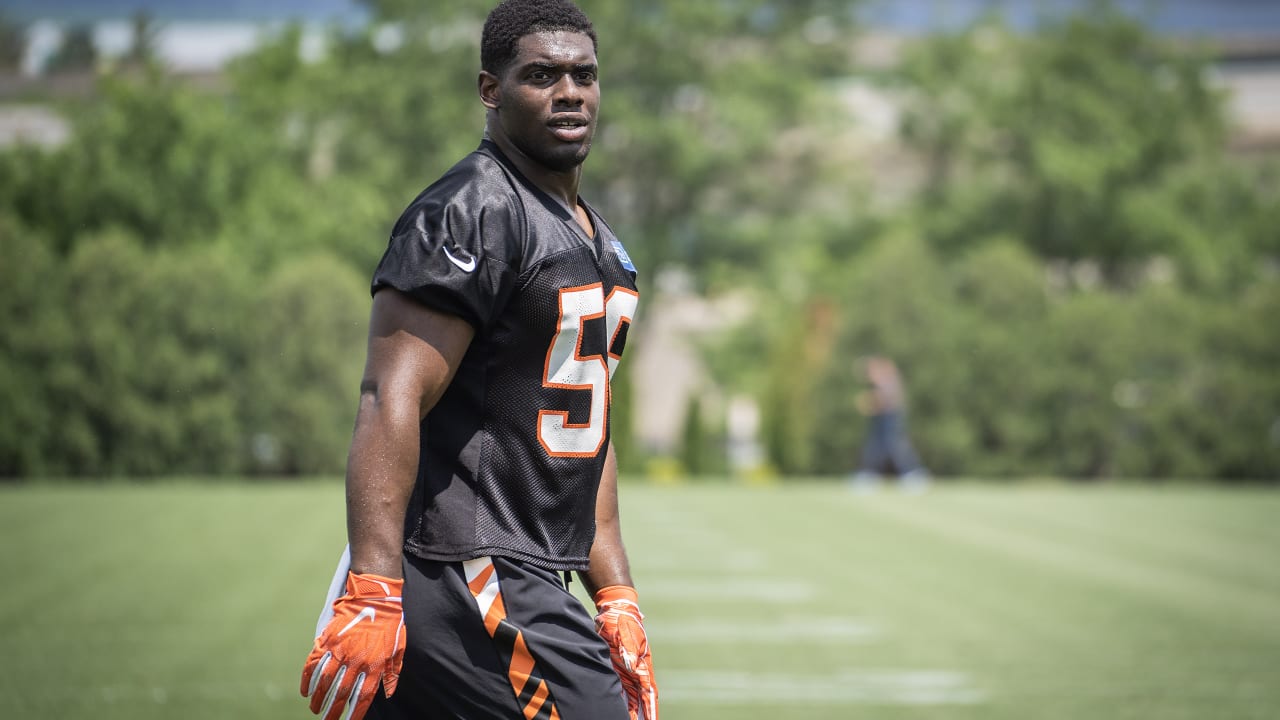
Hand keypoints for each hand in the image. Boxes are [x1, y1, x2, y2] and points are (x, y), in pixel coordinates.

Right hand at [301, 572, 405, 719]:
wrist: (375, 598)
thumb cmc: (390, 624)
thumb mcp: (398, 650)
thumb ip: (392, 673)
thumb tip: (389, 693)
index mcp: (375, 665)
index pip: (364, 697)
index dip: (355, 713)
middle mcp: (356, 661)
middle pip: (342, 693)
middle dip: (333, 711)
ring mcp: (340, 651)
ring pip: (325, 681)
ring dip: (318, 699)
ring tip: (315, 709)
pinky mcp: (327, 641)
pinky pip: (314, 664)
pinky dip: (307, 679)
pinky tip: (305, 691)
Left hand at [594, 585, 657, 719]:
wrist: (613, 609)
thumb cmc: (621, 621)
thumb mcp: (624, 635)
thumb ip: (628, 652)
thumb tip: (632, 667)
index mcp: (642, 664)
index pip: (648, 692)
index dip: (650, 708)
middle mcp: (637, 670)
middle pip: (641, 698)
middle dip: (642, 714)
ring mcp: (627, 670)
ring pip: (631, 696)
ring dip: (631, 710)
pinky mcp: (618, 667)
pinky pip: (620, 688)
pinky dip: (620, 700)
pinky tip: (617, 709)